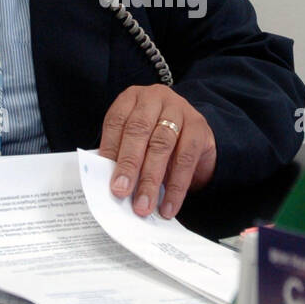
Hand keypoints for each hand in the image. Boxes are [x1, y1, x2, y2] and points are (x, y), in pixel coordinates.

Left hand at [98, 85, 216, 218]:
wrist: (192, 136)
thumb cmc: (153, 138)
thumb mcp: (134, 140)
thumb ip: (121, 154)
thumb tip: (111, 184)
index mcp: (132, 98)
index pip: (116, 121)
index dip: (110, 150)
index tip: (105, 177)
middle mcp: (155, 98)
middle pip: (139, 130)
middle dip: (129, 165)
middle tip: (121, 192)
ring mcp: (179, 109)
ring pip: (162, 144)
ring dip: (151, 179)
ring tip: (144, 205)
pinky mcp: (199, 127)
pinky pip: (186, 158)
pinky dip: (176, 186)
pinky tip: (168, 205)